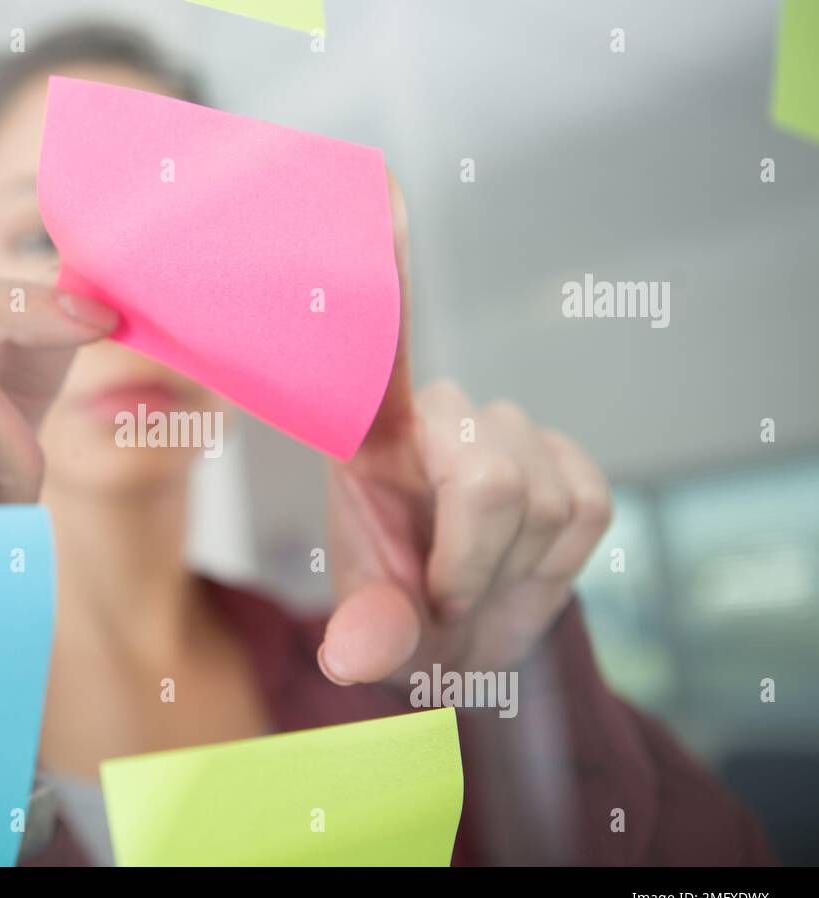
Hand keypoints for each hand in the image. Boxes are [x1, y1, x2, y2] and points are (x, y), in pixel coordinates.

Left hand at [319, 177, 611, 683]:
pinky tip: (521, 565)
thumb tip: (359, 654)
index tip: (385, 196)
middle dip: (472, 564)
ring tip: (476, 589)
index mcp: (371, 440)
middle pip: (487, 475)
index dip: (385, 278)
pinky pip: (586, 508)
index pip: (374, 351)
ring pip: (539, 498)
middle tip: (444, 604)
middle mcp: (441, 418)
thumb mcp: (365, 625)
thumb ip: (364, 634)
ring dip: (510, 572)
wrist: (462, 635)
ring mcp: (511, 434)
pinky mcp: (572, 462)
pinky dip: (554, 565)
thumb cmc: (398, 609)